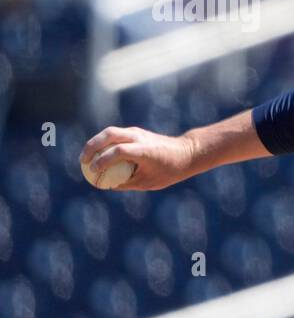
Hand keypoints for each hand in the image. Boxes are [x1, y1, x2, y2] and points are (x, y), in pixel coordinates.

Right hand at [80, 126, 198, 191]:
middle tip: (82, 161)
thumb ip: (127, 183)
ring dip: (95, 142)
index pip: (119, 151)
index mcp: (145, 150)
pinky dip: (103, 142)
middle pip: (109, 135)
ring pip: (110, 132)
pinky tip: (97, 154)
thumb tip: (107, 185)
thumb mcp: (149, 182)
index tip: (93, 171)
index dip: (103, 160)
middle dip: (92, 146)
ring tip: (85, 157)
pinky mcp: (135, 132)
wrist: (186, 152)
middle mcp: (140, 138)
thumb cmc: (169, 170)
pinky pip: (115, 135)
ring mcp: (137, 132)